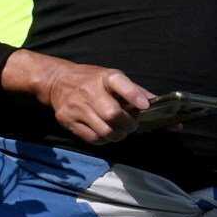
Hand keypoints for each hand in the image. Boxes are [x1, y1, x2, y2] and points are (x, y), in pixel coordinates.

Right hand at [5, 49, 154, 143]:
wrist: (57, 81)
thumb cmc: (93, 81)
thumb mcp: (114, 79)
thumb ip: (136, 91)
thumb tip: (159, 104)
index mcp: (105, 77)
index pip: (119, 82)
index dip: (133, 95)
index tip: (145, 106)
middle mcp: (89, 90)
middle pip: (113, 115)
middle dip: (128, 125)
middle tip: (131, 125)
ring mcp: (76, 106)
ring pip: (104, 131)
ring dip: (118, 135)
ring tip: (119, 130)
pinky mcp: (67, 120)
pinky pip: (92, 138)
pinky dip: (104, 139)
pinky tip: (106, 132)